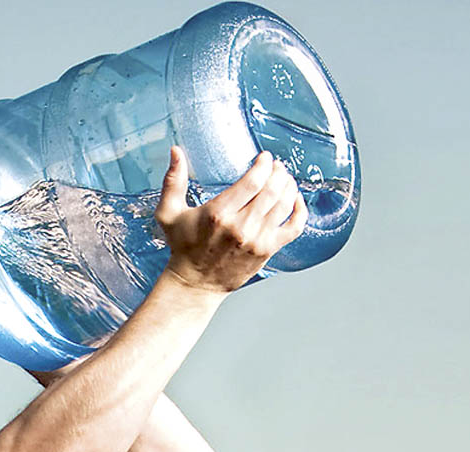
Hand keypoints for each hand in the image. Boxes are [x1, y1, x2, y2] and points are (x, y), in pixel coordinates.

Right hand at [154, 147, 307, 293]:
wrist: (195, 282)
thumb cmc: (183, 247)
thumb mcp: (169, 213)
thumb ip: (173, 181)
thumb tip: (176, 151)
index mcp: (218, 214)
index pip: (252, 182)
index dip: (263, 165)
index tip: (264, 158)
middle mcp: (240, 227)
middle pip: (272, 191)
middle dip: (278, 172)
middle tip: (277, 166)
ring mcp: (257, 240)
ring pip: (284, 205)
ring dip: (289, 186)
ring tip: (285, 178)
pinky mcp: (267, 250)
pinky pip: (294, 227)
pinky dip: (300, 211)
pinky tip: (297, 200)